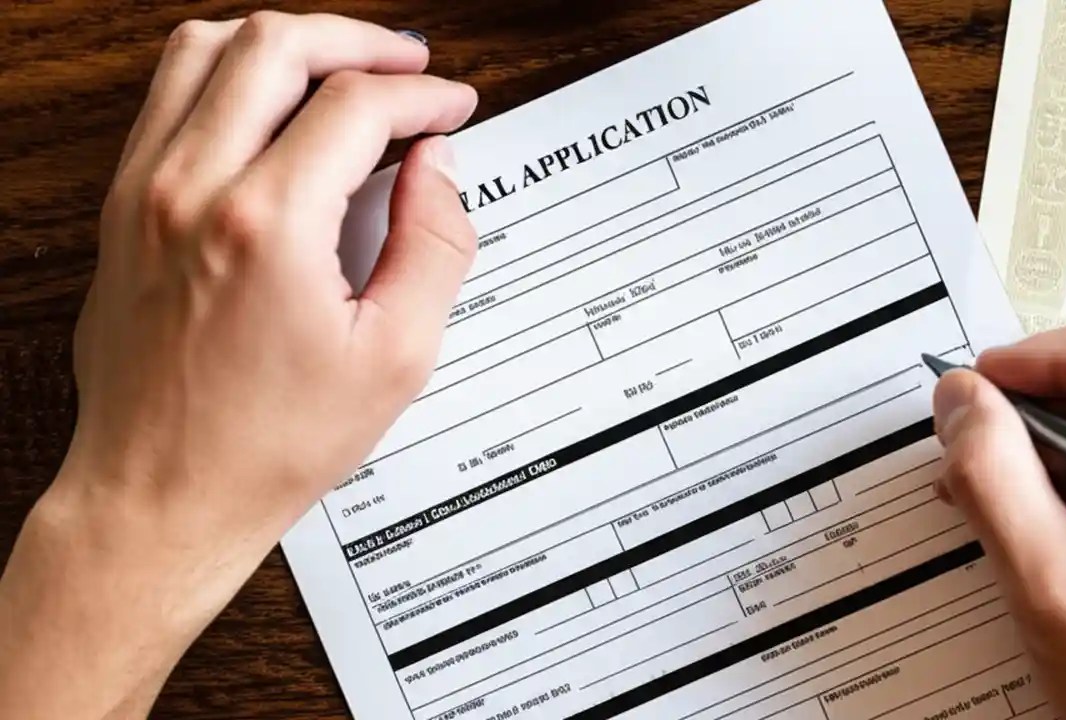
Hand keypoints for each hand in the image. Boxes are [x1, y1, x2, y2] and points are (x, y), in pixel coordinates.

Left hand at [0, 13, 476, 718]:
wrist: (163, 493)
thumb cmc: (266, 443)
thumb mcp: (395, 357)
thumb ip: (435, 247)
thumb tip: (436, 172)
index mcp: (267, 226)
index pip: (355, 104)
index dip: (421, 94)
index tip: (449, 108)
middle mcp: (192, 191)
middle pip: (277, 45)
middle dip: (359, 41)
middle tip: (407, 64)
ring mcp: (144, 193)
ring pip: (208, 49)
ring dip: (287, 43)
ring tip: (340, 67)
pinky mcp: (122, 208)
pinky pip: (169, 95)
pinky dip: (229, 74)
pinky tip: (270, 105)